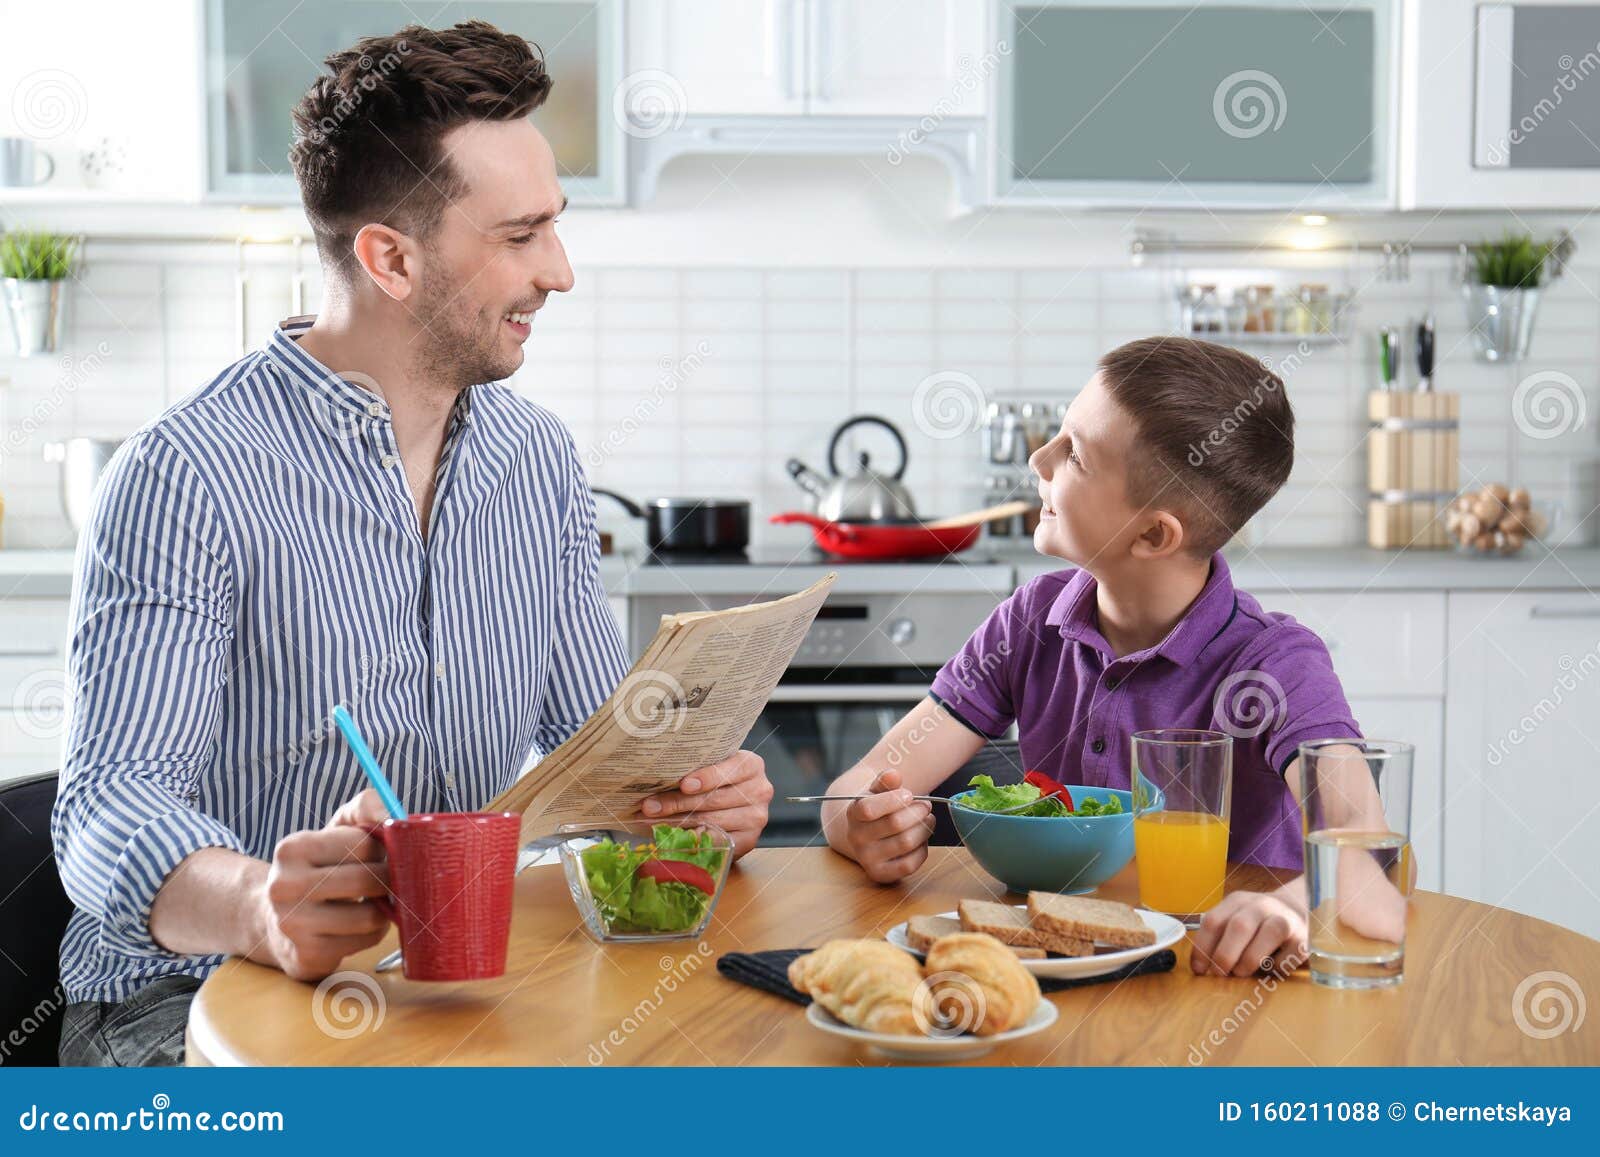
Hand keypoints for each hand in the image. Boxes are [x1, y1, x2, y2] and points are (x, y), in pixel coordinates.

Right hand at [254, 789, 391, 980]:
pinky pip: (365, 941)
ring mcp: (293, 925)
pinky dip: (372, 932)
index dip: (379, 848)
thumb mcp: (333, 830)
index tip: (374, 853)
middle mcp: (284, 887)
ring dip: (383, 909)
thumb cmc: (317, 868)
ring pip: (372, 915)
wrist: (272, 919)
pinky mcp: (307, 956)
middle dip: (387, 879)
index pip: (363, 843)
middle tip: (385, 879)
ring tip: (371, 902)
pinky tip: (357, 925)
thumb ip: (364, 809)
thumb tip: (394, 816)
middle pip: (368, 880)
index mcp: (291, 849)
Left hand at [639, 750, 772, 859]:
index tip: (683, 784)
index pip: (731, 769)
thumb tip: (656, 775)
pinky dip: (692, 839)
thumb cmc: (715, 780)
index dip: (707, 777)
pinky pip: (717, 841)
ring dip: (677, 822)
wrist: (733, 804)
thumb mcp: (711, 767)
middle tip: (650, 806)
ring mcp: (756, 818)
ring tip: (652, 820)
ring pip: (712, 821)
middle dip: (678, 802)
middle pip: (715, 799)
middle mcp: (760, 790)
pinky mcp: (749, 840)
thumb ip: (695, 768)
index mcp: (752, 765)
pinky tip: (672, 836)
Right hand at [841, 769, 934, 883]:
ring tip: (928, 820)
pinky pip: (910, 864)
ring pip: (906, 842)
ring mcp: (867, 859)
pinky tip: (921, 840)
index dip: (893, 800)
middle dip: (918, 812)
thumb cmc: (878, 808)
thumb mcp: (877, 791)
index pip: (869, 808)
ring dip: (924, 828)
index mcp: (853, 813)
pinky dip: (922, 850)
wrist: (867, 835)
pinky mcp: (881, 874)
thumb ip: (885, 781)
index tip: (909, 794)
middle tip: (926, 806)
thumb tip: (893, 774)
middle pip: (895, 824)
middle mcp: (856, 838)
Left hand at [1190, 886, 1307, 977]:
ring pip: (1268, 934)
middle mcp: (1261, 905)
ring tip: (1242, 972)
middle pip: (1239, 926)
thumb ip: (1219, 937)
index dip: (1203, 947)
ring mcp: (1285, 919)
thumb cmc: (1256, 924)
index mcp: (1237, 901)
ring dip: (1250, 960)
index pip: (1213, 920)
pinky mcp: (1304, 938)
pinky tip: (1270, 968)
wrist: (1295, 911)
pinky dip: (1276, 967)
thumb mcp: (1234, 920)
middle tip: (1220, 974)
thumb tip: (1202, 967)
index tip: (1199, 969)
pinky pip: (1289, 955)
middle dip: (1225, 955)